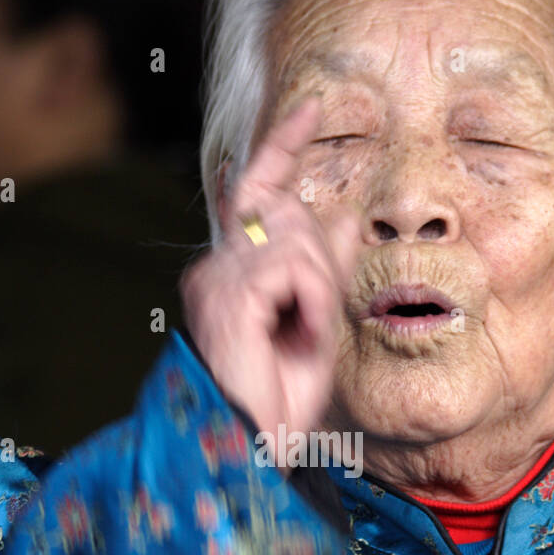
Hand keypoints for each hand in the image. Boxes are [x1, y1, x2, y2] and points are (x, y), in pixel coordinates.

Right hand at [179, 97, 363, 447]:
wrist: (252, 446)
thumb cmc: (280, 398)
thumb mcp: (313, 324)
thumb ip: (320, 270)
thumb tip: (336, 216)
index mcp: (230, 270)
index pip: (256, 189)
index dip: (283, 145)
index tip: (312, 108)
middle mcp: (216, 266)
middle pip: (288, 212)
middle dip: (321, 258)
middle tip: (313, 322)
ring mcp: (217, 277)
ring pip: (297, 240)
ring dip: (320, 291)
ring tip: (306, 337)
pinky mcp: (228, 294)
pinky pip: (295, 268)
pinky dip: (314, 302)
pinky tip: (301, 335)